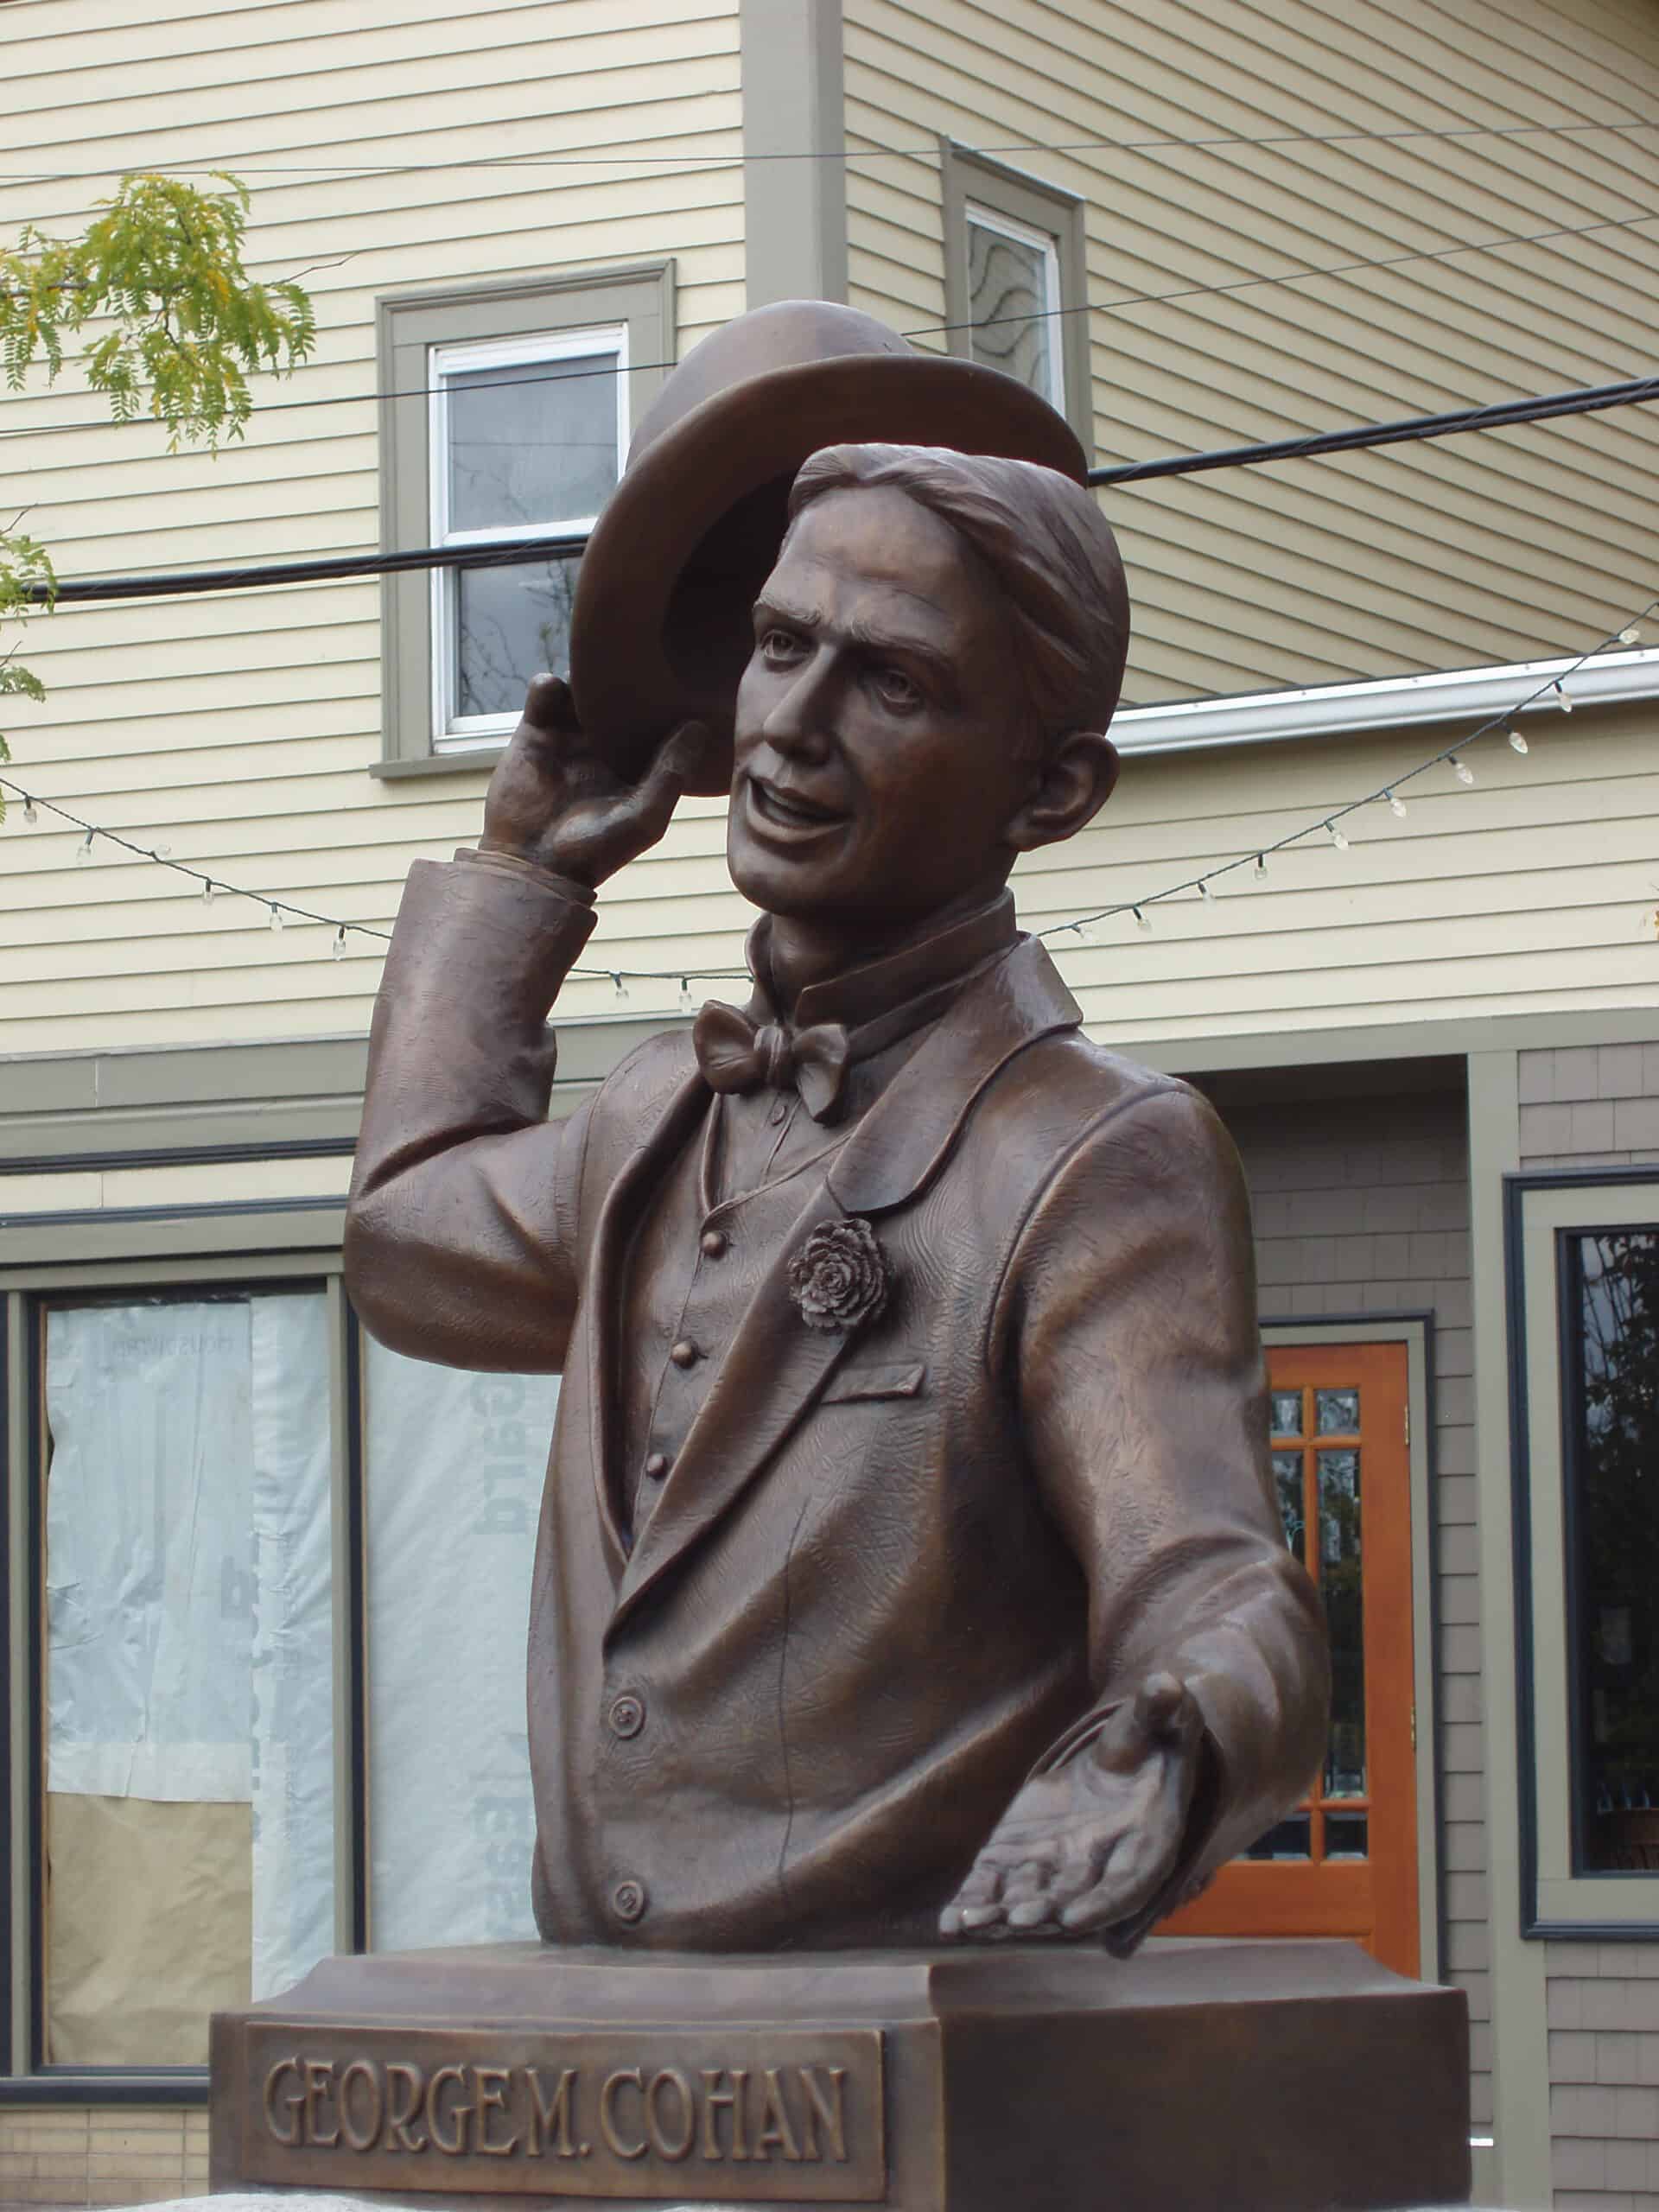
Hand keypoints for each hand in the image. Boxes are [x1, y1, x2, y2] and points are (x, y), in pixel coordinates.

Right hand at [479, 673, 708, 890]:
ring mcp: (571, 736)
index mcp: (639, 763)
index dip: (669, 698)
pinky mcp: (535, 733)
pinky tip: (555, 692)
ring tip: (593, 671)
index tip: (682, 676)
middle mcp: (607, 746)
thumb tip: (698, 727)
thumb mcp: (644, 817)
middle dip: (629, 675)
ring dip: (588, 673)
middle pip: (623, 695)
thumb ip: (670, 773)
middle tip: (636, 654)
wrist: (532, 866)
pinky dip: (548, 684)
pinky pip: (544, 693)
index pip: (659, 719)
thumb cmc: (595, 852)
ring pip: (584, 686)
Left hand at [939, 1674, 1203, 1951]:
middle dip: (1042, 1913)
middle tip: (1013, 1920)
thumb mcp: (1161, 1720)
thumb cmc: (1153, 1739)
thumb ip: (1160, 1709)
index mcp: (1146, 1842)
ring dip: (1000, 1913)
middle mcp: (1102, 1866)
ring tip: (967, 1924)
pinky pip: (1001, 1881)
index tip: (1071, 1920)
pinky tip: (949, 1917)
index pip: (1128, 1886)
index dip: (1101, 1905)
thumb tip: (1165, 1682)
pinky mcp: (1027, 1852)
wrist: (1128, 1758)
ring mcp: (1061, 1864)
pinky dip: (977, 1897)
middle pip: (1072, 1901)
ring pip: (1031, 1898)